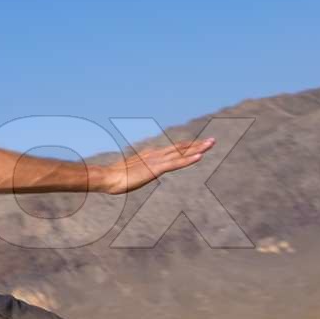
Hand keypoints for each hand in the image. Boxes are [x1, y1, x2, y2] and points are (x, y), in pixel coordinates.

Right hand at [99, 137, 215, 195]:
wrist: (107, 177)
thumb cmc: (114, 178)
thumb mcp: (129, 174)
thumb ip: (136, 172)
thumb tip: (134, 175)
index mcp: (150, 155)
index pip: (172, 150)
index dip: (186, 147)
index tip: (198, 144)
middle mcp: (156, 154)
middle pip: (180, 148)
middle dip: (197, 144)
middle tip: (212, 140)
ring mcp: (157, 161)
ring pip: (182, 153)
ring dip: (198, 148)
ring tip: (211, 143)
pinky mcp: (156, 168)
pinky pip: (177, 163)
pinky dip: (189, 160)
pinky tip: (201, 156)